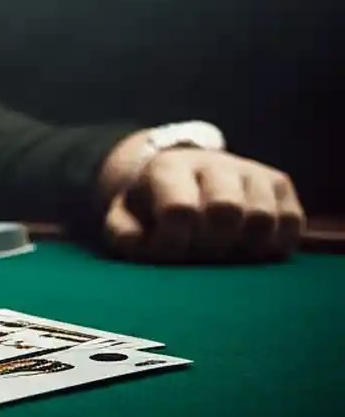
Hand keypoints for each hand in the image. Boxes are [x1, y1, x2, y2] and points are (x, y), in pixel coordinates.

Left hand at [103, 149, 304, 262]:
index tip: (169, 250)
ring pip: (263, 218)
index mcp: (168, 168)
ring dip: (243, 246)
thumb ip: (123, 234)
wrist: (181, 178)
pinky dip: (273, 244)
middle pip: (227, 211)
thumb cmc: (151, 210)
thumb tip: (140, 243)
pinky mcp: (279, 184)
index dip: (174, 241)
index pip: (180, 209)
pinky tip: (248, 247)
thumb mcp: (125, 220)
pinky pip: (292, 222)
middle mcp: (213, 162)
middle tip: (200, 254)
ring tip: (223, 250)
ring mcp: (250, 171)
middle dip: (212, 244)